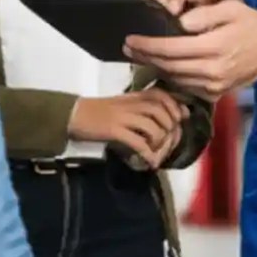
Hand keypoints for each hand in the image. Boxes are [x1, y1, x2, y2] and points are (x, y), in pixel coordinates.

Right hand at [68, 89, 187, 168]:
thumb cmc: (100, 111)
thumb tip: (167, 117)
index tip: (182, 118)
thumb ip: (143, 107)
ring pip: (153, 128)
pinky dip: (148, 154)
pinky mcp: (114, 130)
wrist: (74, 115)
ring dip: (160, 143)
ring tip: (157, 152)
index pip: (162, 94)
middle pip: (161, 112)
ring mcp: (123, 116)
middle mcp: (131, 103)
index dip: (176, 106)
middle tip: (169, 142)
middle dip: (170, 129)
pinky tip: (150, 162)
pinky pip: (138, 142)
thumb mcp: (123, 104)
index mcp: (134, 95)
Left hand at [124, 0, 256, 98]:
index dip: (147, 45)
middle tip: (127, 48)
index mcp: (214, 47)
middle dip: (145, 57)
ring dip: (155, 68)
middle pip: (168, 66)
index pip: (170, 49)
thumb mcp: (230, 8)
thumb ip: (203, 15)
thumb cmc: (251, 24)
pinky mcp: (216, 94)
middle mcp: (212, 71)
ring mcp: (214, 86)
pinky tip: (162, 66)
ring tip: (140, 56)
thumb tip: (178, 23)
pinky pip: (186, 87)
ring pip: (174, 79)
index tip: (130, 39)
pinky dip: (171, 77)